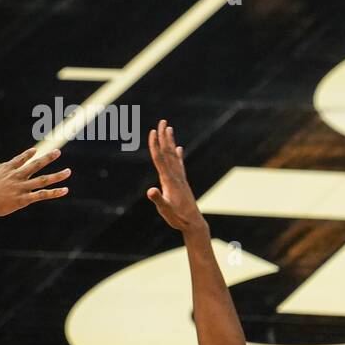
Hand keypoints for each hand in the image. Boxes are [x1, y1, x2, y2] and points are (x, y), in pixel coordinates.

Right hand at [0, 147, 69, 222]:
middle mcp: (16, 176)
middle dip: (48, 158)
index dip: (28, 155)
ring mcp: (21, 187)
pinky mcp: (23, 199)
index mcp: (6, 169)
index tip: (35, 150)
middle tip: (58, 152)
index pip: (20, 160)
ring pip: (43, 179)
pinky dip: (54, 192)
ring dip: (57, 175)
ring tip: (68, 171)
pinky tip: (65, 190)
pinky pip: (42, 195)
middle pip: (35, 165)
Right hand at [147, 119, 206, 234]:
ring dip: (170, 141)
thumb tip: (150, 191)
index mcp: (169, 180)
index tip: (152, 131)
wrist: (193, 223)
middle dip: (164, 136)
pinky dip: (178, 155)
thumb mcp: (165, 211)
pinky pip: (179, 164)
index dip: (155, 145)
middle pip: (167, 152)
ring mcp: (180, 178)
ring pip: (173, 156)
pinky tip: (179, 148)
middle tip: (162, 121)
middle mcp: (175, 176)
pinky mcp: (183, 182)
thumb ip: (159, 200)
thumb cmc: (178, 218)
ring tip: (169, 128)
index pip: (160, 159)